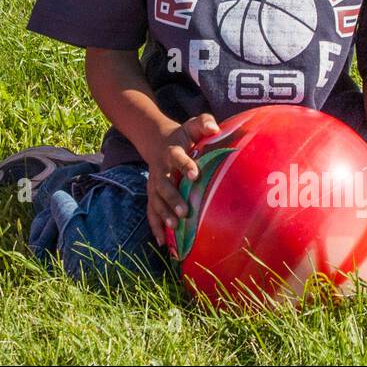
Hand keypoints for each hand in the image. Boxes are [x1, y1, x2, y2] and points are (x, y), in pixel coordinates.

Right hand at [146, 113, 218, 242]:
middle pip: (163, 184)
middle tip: (184, 211)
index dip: (185, 165)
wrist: (158, 142)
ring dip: (164, 214)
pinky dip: (155, 227)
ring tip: (174, 227)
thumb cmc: (183, 137)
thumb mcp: (192, 126)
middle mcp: (161, 170)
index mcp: (172, 152)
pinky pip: (151, 212)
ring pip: (156, 200)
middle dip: (172, 198)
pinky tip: (162, 242)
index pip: (177, 158)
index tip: (195, 174)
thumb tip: (215, 128)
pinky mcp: (152, 195)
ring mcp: (154, 184)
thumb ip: (204, 123)